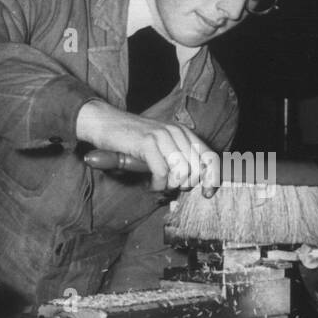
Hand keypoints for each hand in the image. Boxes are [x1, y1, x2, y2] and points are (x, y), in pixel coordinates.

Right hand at [75, 100, 218, 191]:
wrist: (105, 123)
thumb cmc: (132, 139)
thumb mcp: (161, 146)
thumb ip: (178, 158)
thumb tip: (196, 182)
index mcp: (183, 132)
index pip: (210, 157)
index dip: (212, 178)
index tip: (207, 194)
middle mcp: (176, 132)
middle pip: (197, 168)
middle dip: (186, 184)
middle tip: (170, 185)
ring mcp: (162, 136)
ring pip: (181, 171)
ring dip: (170, 185)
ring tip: (159, 183)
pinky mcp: (147, 143)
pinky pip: (161, 172)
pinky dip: (157, 184)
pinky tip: (151, 183)